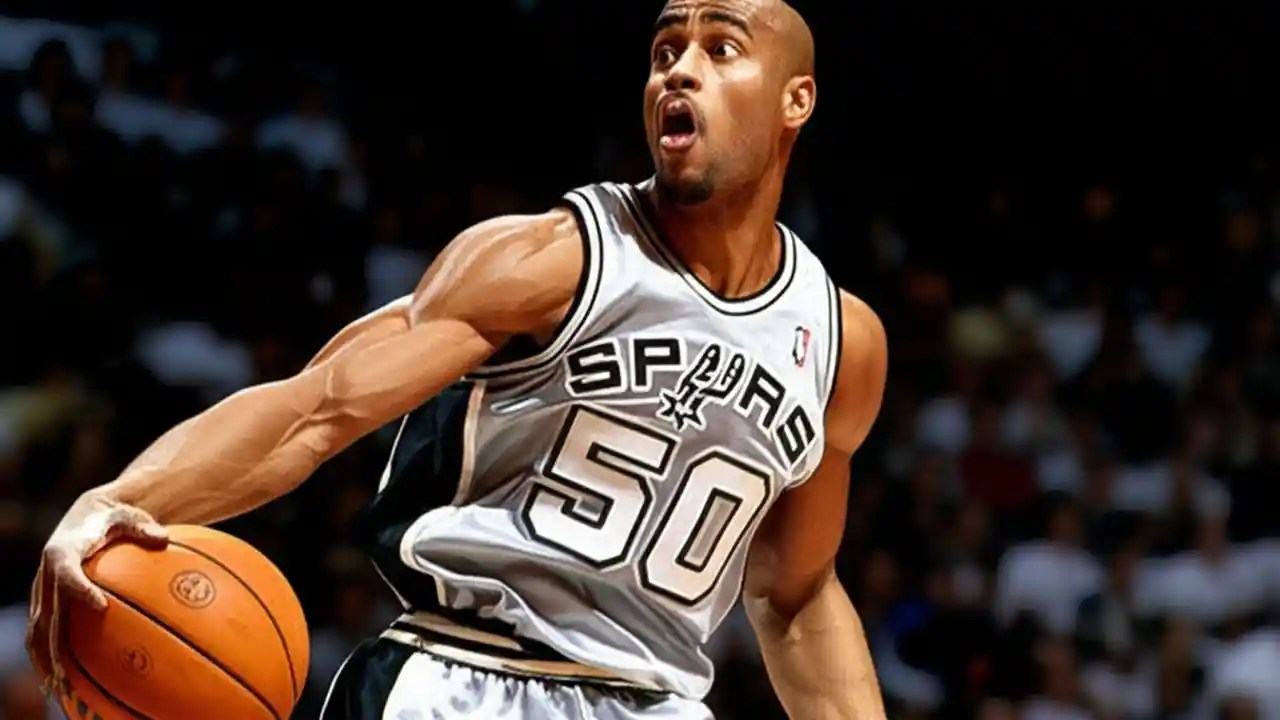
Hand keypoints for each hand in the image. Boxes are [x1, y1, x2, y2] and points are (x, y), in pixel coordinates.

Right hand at [26, 492, 167, 693]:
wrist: (89, 512)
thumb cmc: (115, 516)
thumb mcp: (130, 516)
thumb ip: (144, 527)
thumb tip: (163, 539)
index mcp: (64, 550)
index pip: (69, 572)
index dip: (81, 589)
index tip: (99, 606)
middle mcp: (48, 571)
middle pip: (48, 610)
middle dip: (54, 641)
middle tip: (66, 669)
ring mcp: (44, 586)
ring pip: (39, 626)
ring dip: (44, 655)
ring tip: (55, 685)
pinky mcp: (47, 597)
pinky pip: (43, 627)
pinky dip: (46, 651)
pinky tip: (59, 676)